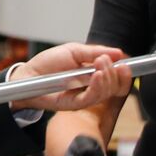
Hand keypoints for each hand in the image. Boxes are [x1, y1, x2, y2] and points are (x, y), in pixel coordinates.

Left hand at [9, 43, 132, 111]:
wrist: (29, 74)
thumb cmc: (48, 63)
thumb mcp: (74, 51)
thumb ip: (95, 52)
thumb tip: (118, 53)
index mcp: (93, 75)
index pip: (116, 78)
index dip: (124, 73)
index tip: (126, 63)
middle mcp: (91, 88)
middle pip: (114, 87)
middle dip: (114, 72)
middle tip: (105, 60)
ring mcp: (83, 97)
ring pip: (105, 93)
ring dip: (107, 77)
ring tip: (101, 64)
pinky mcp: (74, 104)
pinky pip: (91, 98)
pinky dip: (97, 87)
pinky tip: (97, 75)